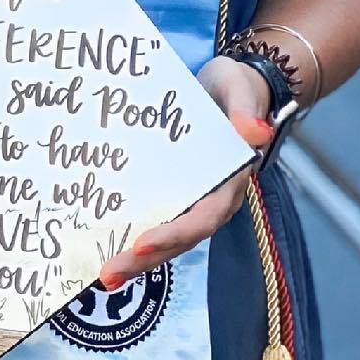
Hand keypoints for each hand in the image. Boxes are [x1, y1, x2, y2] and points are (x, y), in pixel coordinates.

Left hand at [99, 55, 271, 289]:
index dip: (174, 233)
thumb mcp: (239, 89)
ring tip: (104, 274)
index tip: (141, 242)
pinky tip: (103, 243)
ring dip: (136, 256)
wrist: (229, 84)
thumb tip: (255, 131)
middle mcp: (210, 199)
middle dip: (145, 258)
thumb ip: (244, 110)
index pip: (203, 218)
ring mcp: (191, 197)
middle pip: (179, 238)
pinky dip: (132, 233)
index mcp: (228, 183)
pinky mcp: (174, 189)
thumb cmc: (235, 87)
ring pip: (165, 235)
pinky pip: (154, 217)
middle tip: (108, 274)